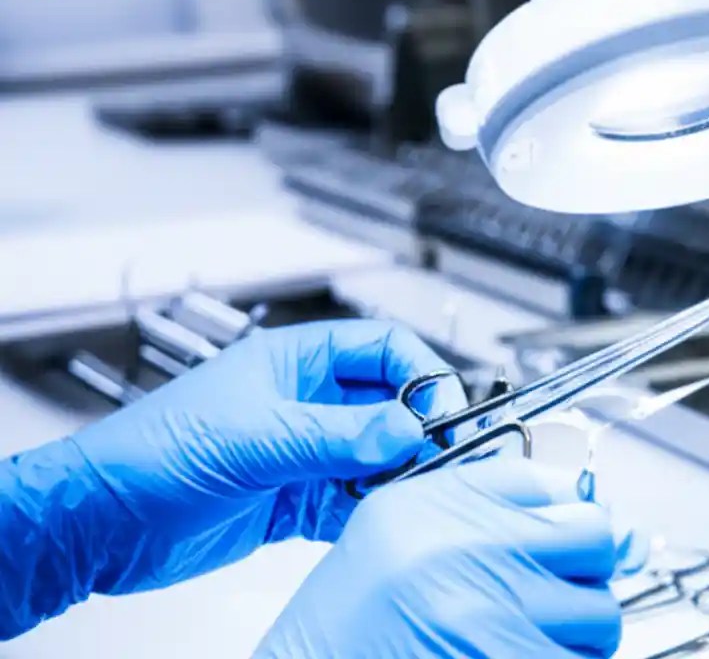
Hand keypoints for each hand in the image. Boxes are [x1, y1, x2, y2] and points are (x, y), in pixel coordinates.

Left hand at [72, 320, 461, 592]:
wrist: (101, 525)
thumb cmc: (152, 454)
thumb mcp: (256, 436)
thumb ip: (338, 434)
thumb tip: (407, 429)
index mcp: (294, 362)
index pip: (381, 348)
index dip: (420, 373)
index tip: (444, 407)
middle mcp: (305, 402)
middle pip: (387, 404)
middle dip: (419, 429)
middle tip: (443, 457)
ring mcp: (302, 453)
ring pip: (376, 456)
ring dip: (399, 475)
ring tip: (415, 492)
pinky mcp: (294, 502)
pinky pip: (352, 501)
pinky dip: (372, 511)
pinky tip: (380, 520)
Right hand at [257, 458, 631, 658]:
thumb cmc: (348, 623)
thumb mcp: (395, 533)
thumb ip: (487, 505)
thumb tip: (603, 514)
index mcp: (437, 504)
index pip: (553, 479)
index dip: (564, 512)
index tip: (556, 536)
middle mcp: (470, 548)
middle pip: (595, 535)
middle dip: (581, 569)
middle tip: (543, 593)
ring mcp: (497, 611)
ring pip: (601, 610)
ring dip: (576, 630)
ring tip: (519, 636)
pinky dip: (563, 658)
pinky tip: (520, 654)